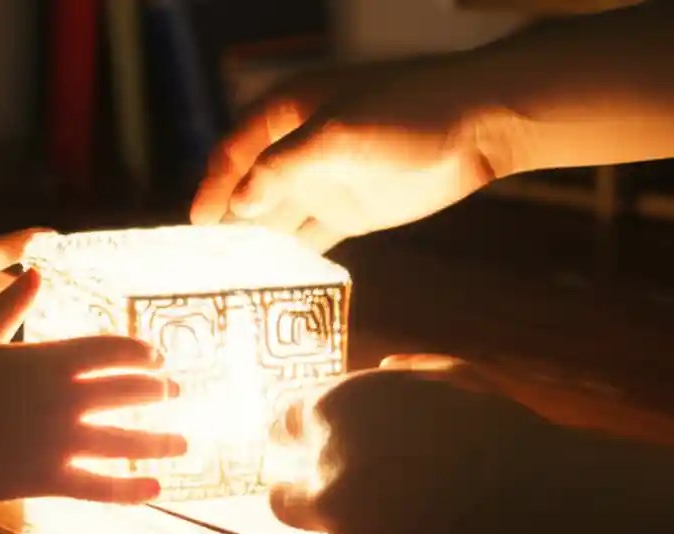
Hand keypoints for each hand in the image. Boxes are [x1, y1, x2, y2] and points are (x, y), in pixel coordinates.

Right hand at [0, 268, 187, 503]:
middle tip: (174, 392)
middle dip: (159, 392)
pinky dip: (132, 489)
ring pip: (126, 442)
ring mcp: (59, 442)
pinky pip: (102, 486)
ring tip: (185, 442)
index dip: (143, 354)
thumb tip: (37, 271)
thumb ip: (9, 304)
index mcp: (49, 361)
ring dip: (162, 442)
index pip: (113, 351)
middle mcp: (62, 400)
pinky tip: (157, 487)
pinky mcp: (51, 480)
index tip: (158, 358)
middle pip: (129, 392)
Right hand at [192, 62, 498, 251]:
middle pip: (246, 189)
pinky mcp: (347, 211)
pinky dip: (291, 257)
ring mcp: (321, 181)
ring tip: (232, 279)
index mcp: (284, 114)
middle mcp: (295, 149)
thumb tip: (236, 206)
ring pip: (274, 217)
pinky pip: (308, 238)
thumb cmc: (406, 112)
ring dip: (255, 244)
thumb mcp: (337, 135)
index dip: (213, 186)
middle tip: (205, 263)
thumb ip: (283, 169)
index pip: (233, 153)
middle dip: (225, 222)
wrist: (476, 125)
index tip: (197, 226)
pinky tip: (274, 281)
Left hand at [271, 355, 588, 533]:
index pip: (289, 419)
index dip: (305, 432)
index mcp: (343, 403)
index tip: (316, 443)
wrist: (532, 508)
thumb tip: (384, 366)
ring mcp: (337, 510)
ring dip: (324, 514)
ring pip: (299, 514)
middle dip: (298, 479)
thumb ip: (406, 374)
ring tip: (370, 514)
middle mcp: (326, 455)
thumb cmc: (501, 433)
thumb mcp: (453, 379)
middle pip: (280, 474)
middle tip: (329, 487)